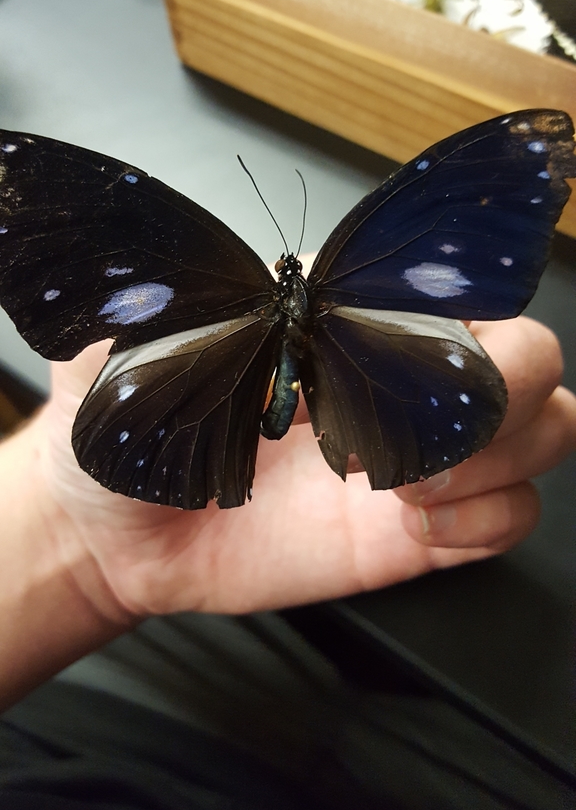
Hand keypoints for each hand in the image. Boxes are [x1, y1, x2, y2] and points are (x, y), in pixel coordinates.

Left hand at [34, 303, 575, 620]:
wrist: (110, 532)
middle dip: (505, 391)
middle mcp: (397, 380)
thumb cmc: (125, 429)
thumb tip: (245, 276)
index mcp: (344, 320)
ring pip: (547, 431)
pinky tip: (415, 525)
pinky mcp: (413, 533)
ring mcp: (415, 458)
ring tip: (410, 484)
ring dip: (503, 456)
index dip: (462, 315)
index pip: (461, 287)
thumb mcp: (137, 342)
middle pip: (532, 358)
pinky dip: (487, 521)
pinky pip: (511, 519)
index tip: (392, 353)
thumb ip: (189, 300)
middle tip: (417, 429)